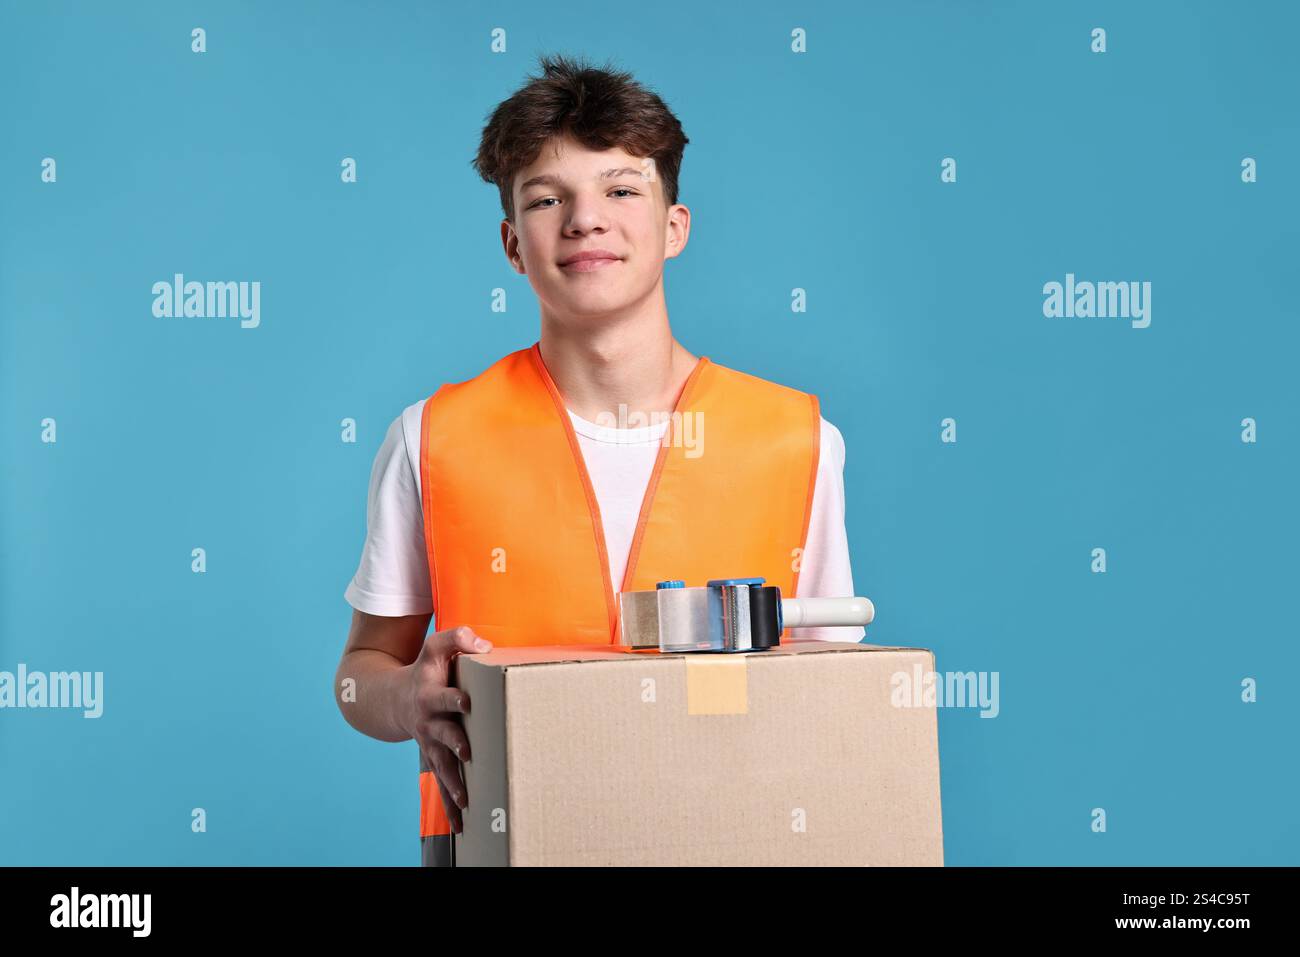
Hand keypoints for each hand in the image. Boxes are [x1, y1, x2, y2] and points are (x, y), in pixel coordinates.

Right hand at [406, 624, 491, 832]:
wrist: (395, 700)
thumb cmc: (426, 670)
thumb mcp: (435, 646)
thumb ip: (458, 637)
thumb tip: (485, 645)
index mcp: (432, 694)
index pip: (445, 695)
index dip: (455, 697)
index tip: (467, 700)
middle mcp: (430, 722)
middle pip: (443, 734)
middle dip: (454, 743)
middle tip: (467, 752)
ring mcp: (431, 743)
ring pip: (441, 766)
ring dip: (452, 782)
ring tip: (465, 800)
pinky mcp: (434, 758)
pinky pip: (442, 783)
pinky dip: (449, 805)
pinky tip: (460, 825)